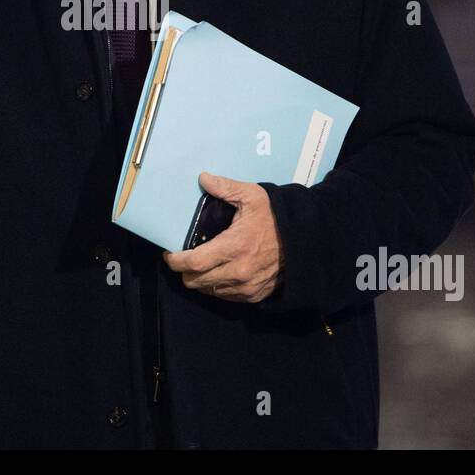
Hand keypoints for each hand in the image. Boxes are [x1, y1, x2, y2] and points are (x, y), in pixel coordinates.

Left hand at [162, 172, 283, 302]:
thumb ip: (225, 188)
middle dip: (185, 271)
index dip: (175, 261)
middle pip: (195, 281)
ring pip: (208, 291)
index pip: (193, 263)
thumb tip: (203, 178)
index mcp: (234, 246)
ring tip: (204, 264)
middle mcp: (238, 271)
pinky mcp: (254, 295)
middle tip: (186, 257)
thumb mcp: (252, 196)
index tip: (169, 254)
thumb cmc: (277, 217)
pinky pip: (226, 296)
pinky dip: (218, 287)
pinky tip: (222, 271)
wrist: (305, 240)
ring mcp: (246, 286)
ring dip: (201, 280)